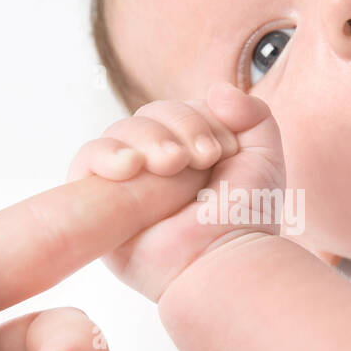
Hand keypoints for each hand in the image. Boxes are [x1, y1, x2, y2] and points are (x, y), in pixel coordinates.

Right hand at [67, 83, 286, 301]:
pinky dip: (106, 154)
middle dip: (178, 128)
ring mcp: (125, 180)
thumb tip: (216, 89)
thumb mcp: (264, 157)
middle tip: (201, 160)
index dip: (198, 119)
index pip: (178, 109)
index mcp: (186, 147)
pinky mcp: (98, 201)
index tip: (220, 152)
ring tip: (172, 166)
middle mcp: (152, 160)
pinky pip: (86, 160)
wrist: (221, 261)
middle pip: (149, 115)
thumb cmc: (243, 219)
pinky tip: (130, 167)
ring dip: (148, 139)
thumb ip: (253, 113)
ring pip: (121, 131)